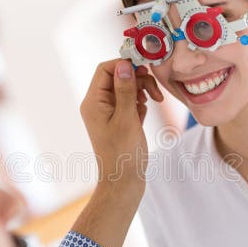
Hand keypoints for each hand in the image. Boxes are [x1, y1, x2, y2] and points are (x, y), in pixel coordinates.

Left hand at [79, 59, 163, 193]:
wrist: (123, 182)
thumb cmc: (124, 154)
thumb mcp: (127, 118)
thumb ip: (126, 90)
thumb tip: (123, 65)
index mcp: (93, 102)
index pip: (106, 69)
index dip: (126, 65)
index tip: (146, 68)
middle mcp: (97, 105)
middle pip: (118, 77)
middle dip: (138, 80)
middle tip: (154, 92)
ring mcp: (107, 113)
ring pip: (126, 89)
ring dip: (142, 92)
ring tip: (153, 104)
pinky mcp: (118, 120)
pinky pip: (129, 102)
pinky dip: (140, 105)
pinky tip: (144, 116)